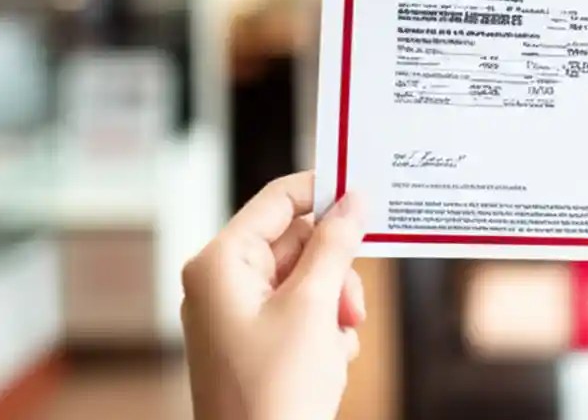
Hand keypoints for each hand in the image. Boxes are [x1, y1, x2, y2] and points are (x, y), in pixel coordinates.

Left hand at [181, 171, 366, 419]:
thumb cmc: (274, 394)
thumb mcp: (313, 308)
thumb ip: (335, 246)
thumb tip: (352, 201)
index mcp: (221, 263)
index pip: (278, 201)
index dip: (323, 193)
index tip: (365, 194)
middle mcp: (221, 282)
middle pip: (296, 243)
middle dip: (334, 272)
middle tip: (352, 305)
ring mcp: (235, 314)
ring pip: (304, 280)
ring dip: (333, 306)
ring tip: (336, 342)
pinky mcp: (252, 343)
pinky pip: (298, 313)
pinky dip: (322, 331)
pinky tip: (326, 362)